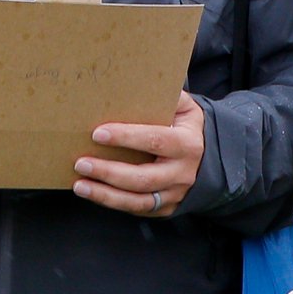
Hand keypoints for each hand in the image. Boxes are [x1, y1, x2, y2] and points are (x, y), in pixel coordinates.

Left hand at [74, 93, 205, 216]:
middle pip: (142, 177)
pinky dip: (112, 202)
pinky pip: (136, 209)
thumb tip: (137, 85)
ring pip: (137, 200)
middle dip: (109, 172)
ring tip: (79, 185)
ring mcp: (174, 194)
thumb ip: (167, 97)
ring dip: (105, 194)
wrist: (212, 160)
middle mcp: (181, 173)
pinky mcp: (165, 208)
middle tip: (81, 163)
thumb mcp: (186, 109)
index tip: (97, 134)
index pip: (154, 140)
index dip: (126, 138)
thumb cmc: (188, 129)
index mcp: (186, 144)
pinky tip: (92, 193)